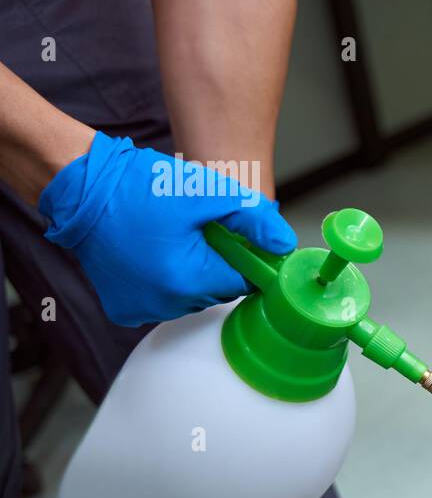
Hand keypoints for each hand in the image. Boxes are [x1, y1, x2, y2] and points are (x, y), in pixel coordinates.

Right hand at [39, 132, 297, 326]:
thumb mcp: (206, 194)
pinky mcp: (124, 310)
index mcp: (188, 280)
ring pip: (191, 297)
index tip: (236, 238)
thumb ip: (253, 219)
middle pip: (218, 291)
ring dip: (192, 273)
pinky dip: (166, 281)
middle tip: (200, 231)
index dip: (247, 258)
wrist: (80, 187)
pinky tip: (154, 253)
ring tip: (173, 239)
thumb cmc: (139, 187)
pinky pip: (163, 300)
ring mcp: (142, 310)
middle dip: (218, 263)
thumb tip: (284, 244)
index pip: (244, 282)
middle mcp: (165, 304)